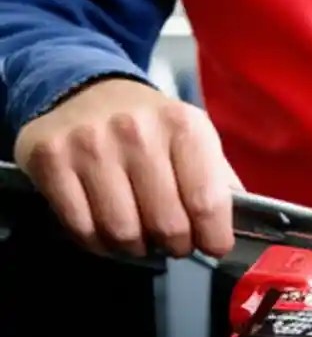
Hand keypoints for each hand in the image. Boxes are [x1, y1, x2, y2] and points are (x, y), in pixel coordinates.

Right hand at [14, 78, 239, 258]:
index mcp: (182, 126)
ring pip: (122, 232)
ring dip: (136, 247)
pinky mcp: (49, 159)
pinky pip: (81, 228)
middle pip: (166, 224)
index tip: (214, 245)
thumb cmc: (150, 125)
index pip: (206, 202)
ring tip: (141, 234)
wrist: (85, 89)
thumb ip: (219, 181)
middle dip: (176, 244)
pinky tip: (106, 229)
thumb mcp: (195, 138)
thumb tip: (236, 228)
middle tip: (174, 240)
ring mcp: (89, 144)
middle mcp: (136, 131)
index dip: (214, 236)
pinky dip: (98, 242)